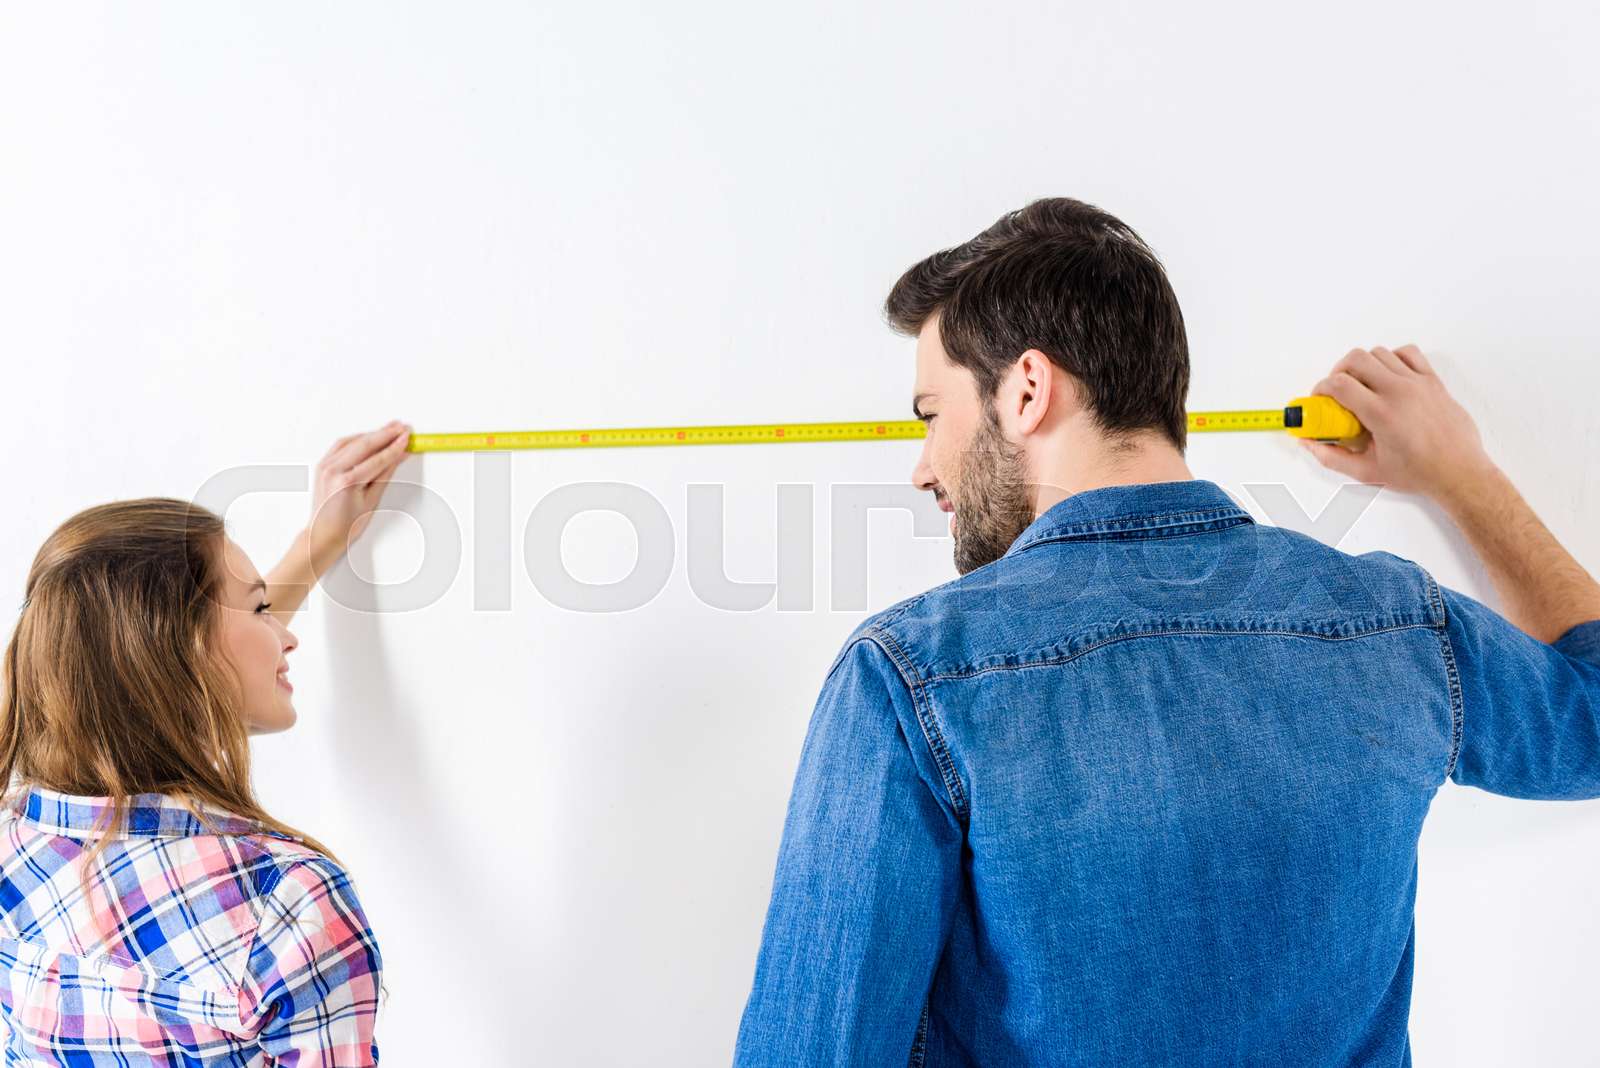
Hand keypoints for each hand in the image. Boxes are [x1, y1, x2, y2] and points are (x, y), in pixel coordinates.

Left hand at [308, 420, 412, 565]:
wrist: (323, 534)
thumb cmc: (346, 525)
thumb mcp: (372, 500)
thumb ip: (385, 474)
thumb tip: (398, 456)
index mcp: (347, 481)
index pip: (378, 458)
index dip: (395, 447)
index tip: (407, 438)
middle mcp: (333, 470)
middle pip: (365, 444)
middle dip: (386, 434)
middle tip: (402, 428)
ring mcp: (325, 465)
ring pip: (353, 441)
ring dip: (372, 433)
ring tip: (389, 428)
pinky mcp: (322, 464)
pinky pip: (341, 445)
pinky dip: (357, 438)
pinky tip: (369, 435)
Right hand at [1299, 344, 1496, 502]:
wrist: (1459, 471)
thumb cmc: (1419, 473)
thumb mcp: (1367, 471)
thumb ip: (1332, 457)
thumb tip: (1310, 444)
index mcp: (1381, 414)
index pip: (1340, 384)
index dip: (1321, 388)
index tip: (1320, 397)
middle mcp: (1399, 392)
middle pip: (1357, 359)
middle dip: (1339, 370)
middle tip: (1337, 389)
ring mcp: (1418, 383)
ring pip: (1380, 353)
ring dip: (1364, 365)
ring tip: (1362, 383)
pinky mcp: (1432, 381)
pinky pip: (1408, 353)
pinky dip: (1393, 358)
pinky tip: (1388, 375)